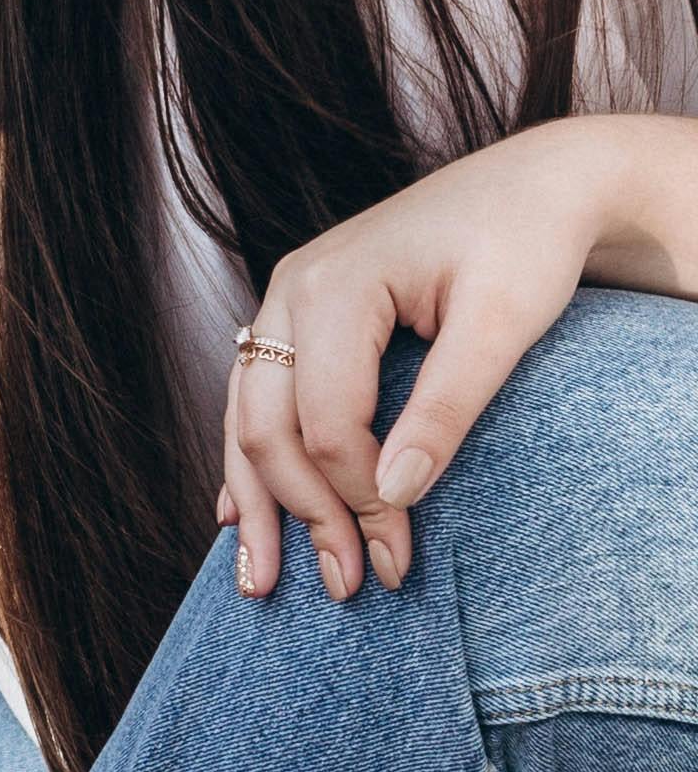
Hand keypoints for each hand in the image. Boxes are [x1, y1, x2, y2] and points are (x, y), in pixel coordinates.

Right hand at [222, 136, 613, 603]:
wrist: (533, 185)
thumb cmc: (526, 244)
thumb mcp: (504, 324)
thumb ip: (447, 407)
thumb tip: (396, 493)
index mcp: (333, 286)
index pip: (325, 422)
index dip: (357, 497)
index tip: (402, 556)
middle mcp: (291, 289)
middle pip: (267, 426)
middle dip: (301, 515)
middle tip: (346, 587)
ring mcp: (285, 302)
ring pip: (246, 417)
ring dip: (257, 501)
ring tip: (262, 582)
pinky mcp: (300, 319)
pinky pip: (256, 399)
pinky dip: (251, 461)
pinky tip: (239, 515)